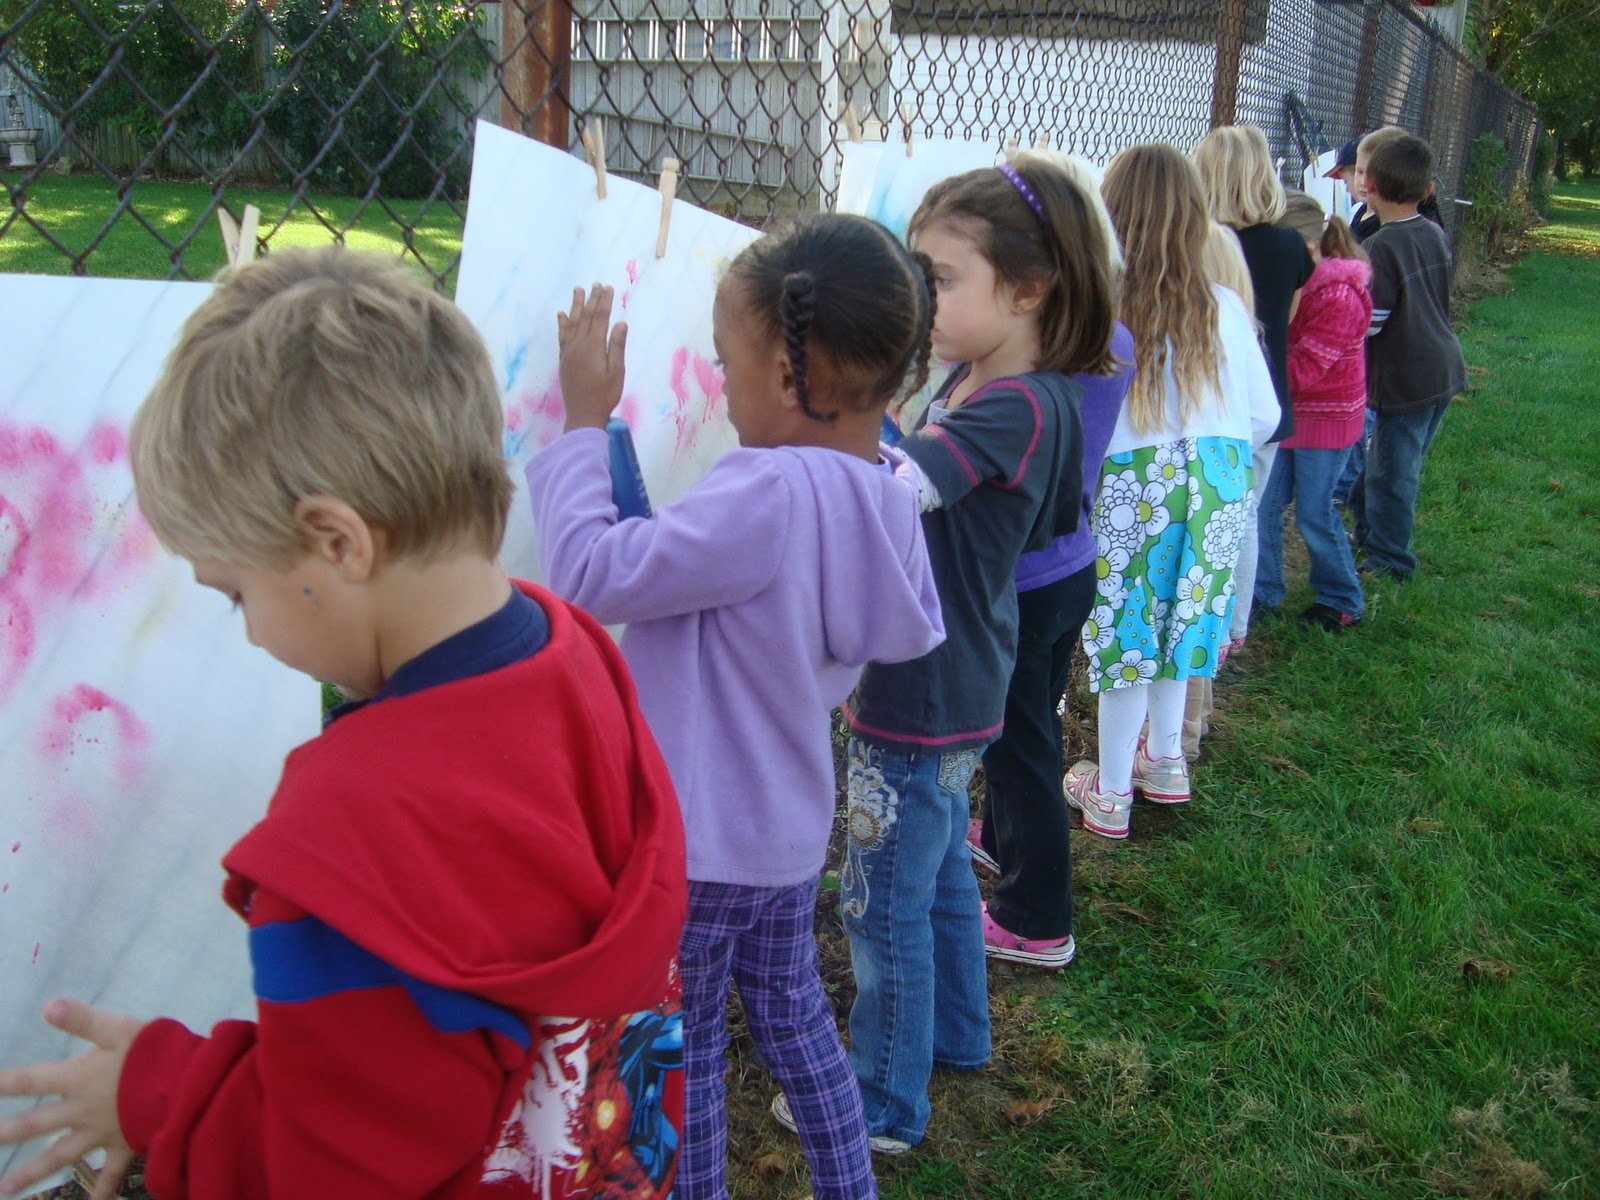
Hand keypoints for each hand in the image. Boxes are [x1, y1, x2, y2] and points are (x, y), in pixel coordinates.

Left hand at [0, 999, 143, 1199]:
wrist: (188, 1085)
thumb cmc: (156, 1053)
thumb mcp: (119, 1028)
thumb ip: (83, 1020)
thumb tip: (47, 1006)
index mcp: (78, 1077)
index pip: (30, 1081)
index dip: (3, 1084)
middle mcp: (81, 1109)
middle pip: (36, 1125)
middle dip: (6, 1135)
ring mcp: (101, 1133)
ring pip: (60, 1155)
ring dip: (32, 1172)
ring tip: (5, 1190)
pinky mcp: (124, 1146)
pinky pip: (110, 1174)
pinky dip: (101, 1191)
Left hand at [557, 284, 627, 432]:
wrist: (583, 413)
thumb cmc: (605, 395)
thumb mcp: (617, 372)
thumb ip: (617, 346)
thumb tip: (621, 323)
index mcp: (594, 347)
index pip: (600, 318)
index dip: (604, 301)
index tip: (608, 287)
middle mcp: (579, 345)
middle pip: (585, 317)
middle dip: (591, 299)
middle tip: (596, 284)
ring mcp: (569, 352)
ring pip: (572, 323)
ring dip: (576, 306)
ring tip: (578, 290)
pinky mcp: (564, 360)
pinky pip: (562, 336)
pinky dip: (562, 324)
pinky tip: (561, 315)